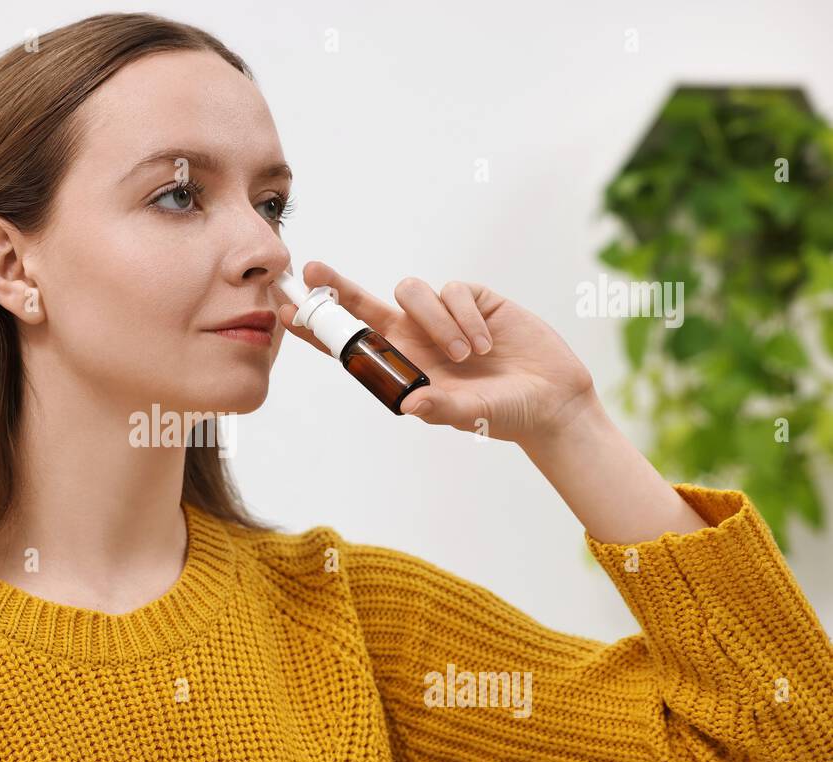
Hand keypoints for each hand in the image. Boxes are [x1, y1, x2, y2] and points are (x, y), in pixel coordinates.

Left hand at [275, 262, 597, 445]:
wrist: (550, 399)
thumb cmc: (501, 413)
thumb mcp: (468, 415)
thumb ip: (441, 408)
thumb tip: (412, 403)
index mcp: (399, 366)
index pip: (348, 344)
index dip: (318, 329)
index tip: (287, 313)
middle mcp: (412, 337)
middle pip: (363, 304)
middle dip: (337, 287)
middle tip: (311, 269)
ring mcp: (441, 316)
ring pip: (412, 291)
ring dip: (435, 322)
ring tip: (465, 357)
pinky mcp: (472, 299)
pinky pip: (453, 291)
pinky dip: (466, 318)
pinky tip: (484, 343)